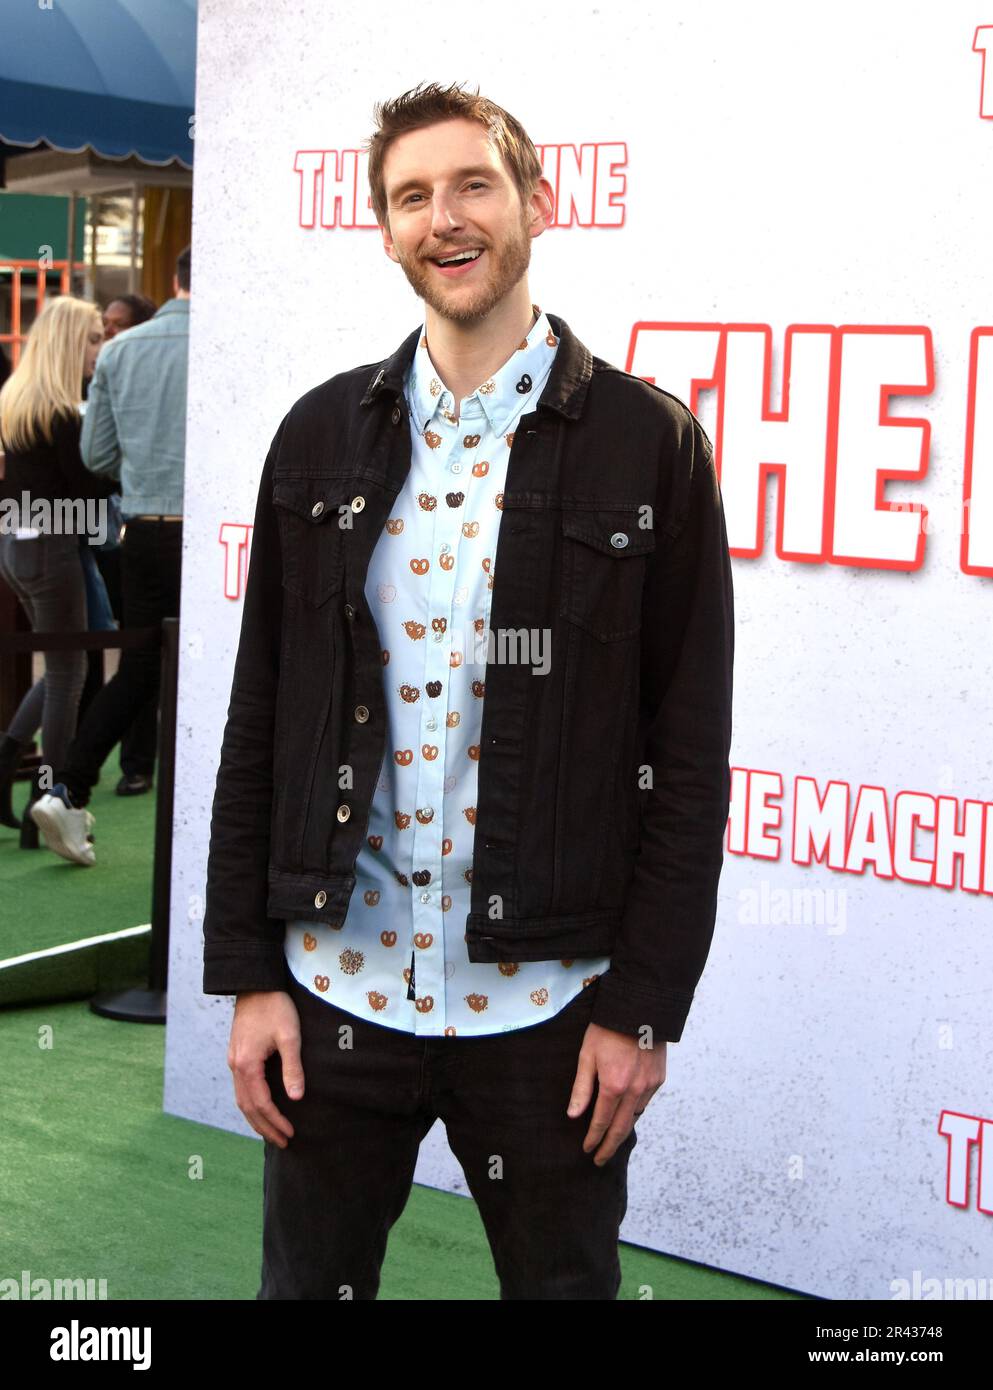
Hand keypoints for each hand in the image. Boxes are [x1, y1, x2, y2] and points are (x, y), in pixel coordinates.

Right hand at [228, 990, 304, 1147]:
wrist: (255, 984)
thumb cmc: (275, 1007)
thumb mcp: (290, 1036)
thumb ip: (292, 1068)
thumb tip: (295, 1098)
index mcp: (247, 1064)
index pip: (261, 1103)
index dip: (275, 1121)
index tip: (290, 1134)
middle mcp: (235, 1066)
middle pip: (247, 1107)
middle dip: (264, 1127)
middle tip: (282, 1142)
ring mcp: (233, 1060)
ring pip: (241, 1099)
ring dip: (255, 1118)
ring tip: (271, 1132)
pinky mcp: (236, 1054)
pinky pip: (241, 1088)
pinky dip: (250, 1104)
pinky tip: (261, 1107)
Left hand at [567, 1022, 666, 1164]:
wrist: (640, 1009)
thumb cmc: (607, 1029)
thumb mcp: (587, 1055)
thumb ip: (582, 1088)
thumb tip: (573, 1115)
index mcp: (614, 1086)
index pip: (601, 1122)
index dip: (593, 1139)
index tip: (587, 1150)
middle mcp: (634, 1091)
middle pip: (621, 1129)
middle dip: (609, 1147)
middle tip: (600, 1160)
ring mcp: (649, 1085)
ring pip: (635, 1117)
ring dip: (623, 1131)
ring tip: (612, 1141)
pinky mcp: (659, 1078)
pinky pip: (645, 1102)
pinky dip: (635, 1112)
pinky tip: (627, 1114)